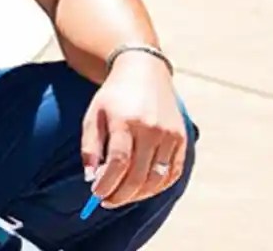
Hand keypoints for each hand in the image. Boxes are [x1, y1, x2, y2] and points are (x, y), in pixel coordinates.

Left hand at [81, 53, 187, 209]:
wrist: (143, 71)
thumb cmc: (113, 96)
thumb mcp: (93, 115)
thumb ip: (90, 147)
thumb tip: (91, 178)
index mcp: (126, 121)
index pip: (118, 163)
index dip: (106, 184)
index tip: (95, 194)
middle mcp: (151, 129)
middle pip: (138, 175)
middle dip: (120, 195)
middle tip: (106, 201)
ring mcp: (170, 135)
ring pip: (156, 179)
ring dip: (138, 195)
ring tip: (121, 196)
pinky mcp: (182, 139)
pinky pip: (172, 173)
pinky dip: (157, 187)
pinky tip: (142, 189)